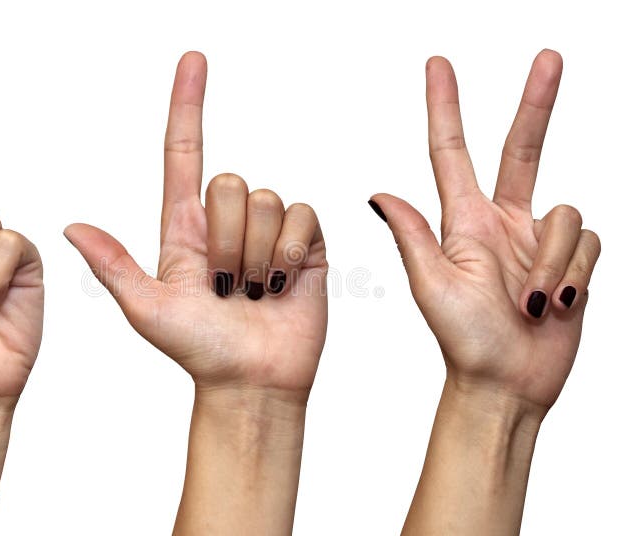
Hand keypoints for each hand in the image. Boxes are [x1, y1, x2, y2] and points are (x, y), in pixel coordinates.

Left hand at [65, 52, 326, 402]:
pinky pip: (301, 215)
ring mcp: (267, 231)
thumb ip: (114, 265)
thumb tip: (70, 227)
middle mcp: (226, 222)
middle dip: (226, 239)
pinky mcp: (304, 242)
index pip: (184, 152)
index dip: (188, 105)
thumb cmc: (199, 351)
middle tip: (223, 285)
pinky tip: (281, 284)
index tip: (194, 61)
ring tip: (252, 290)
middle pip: (229, 182)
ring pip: (265, 201)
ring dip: (256, 256)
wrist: (252, 382)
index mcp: (184, 228)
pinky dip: (290, 254)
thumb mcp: (146, 310)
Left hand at [370, 49, 599, 412]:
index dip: (445, 107)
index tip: (438, 66)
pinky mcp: (572, 263)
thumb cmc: (464, 341)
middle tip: (549, 57)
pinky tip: (554, 304)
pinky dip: (573, 274)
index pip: (452, 152)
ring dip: (552, 262)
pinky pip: (589, 243)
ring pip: (567, 213)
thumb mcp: (432, 285)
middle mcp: (502, 222)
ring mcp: (538, 242)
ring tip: (530, 302)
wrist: (506, 384)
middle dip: (536, 104)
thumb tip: (377, 194)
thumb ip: (413, 235)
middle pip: (522, 149)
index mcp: (463, 223)